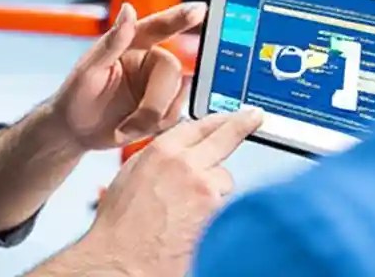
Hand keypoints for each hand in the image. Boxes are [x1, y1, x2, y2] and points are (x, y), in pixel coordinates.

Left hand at [51, 2, 205, 150]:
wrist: (75, 132)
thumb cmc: (75, 96)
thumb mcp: (89, 69)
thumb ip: (112, 41)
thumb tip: (128, 10)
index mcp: (133, 44)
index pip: (160, 26)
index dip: (181, 17)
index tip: (200, 9)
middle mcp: (150, 62)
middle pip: (174, 72)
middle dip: (155, 102)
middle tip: (134, 123)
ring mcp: (159, 86)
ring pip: (178, 97)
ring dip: (152, 118)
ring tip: (125, 127)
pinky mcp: (164, 108)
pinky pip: (175, 116)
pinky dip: (155, 128)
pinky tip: (133, 129)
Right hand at [79, 110, 262, 276]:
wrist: (124, 261)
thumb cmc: (120, 227)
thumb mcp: (131, 176)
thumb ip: (159, 158)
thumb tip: (178, 154)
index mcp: (162, 152)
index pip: (199, 125)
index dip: (219, 118)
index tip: (233, 115)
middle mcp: (187, 165)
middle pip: (224, 137)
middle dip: (242, 125)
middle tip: (254, 117)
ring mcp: (206, 189)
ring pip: (224, 179)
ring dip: (216, 190)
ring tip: (190, 212)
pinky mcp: (217, 214)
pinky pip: (225, 206)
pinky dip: (217, 213)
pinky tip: (196, 224)